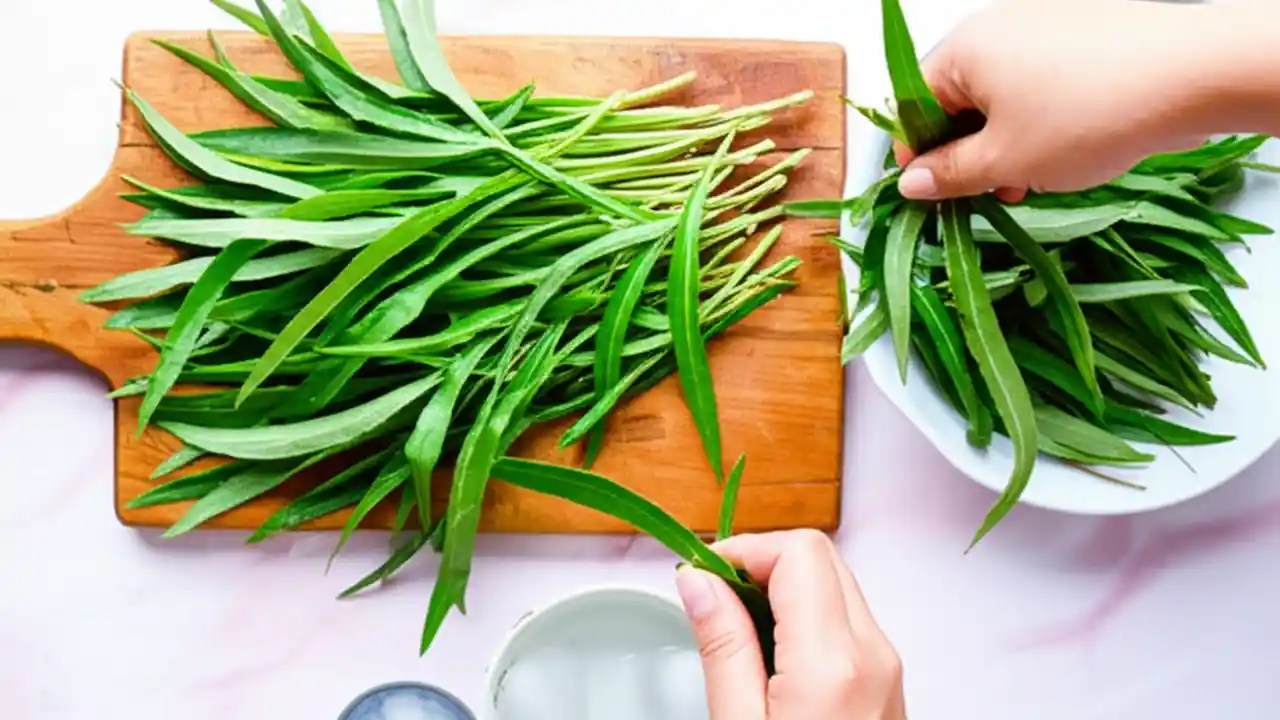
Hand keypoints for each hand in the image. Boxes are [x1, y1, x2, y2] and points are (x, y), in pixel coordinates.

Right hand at [674, 530, 905, 719]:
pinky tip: (769, 656)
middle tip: (713, 596)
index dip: (745, 550)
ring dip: (783, 589)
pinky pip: (847, 620)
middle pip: (821, 557)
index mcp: (834, 662)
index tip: (702, 574)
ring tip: (736, 630)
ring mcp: (888, 669)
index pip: (799, 551)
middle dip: (763, 562)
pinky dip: (805, 616)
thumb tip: (699, 581)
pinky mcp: (887, 683)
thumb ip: (722, 646)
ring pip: (835, 584)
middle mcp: (874, 655)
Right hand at [894, 0, 1266, 201]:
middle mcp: (996, 27)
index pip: (912, 106)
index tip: (934, 194)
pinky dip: (1039, 119)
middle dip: (966, 152)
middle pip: (956, 100)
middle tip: (990, 194)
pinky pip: (1039, 82)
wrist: (1194, 73)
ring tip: (1033, 179)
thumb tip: (911, 184)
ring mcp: (1042, 25)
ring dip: (1004, 143)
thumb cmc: (1088, 115)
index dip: (917, 156)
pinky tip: (1065, 150)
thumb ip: (950, 175)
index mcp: (963, 50)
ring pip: (1000, 96)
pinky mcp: (1082, 34)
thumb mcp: (1006, 162)